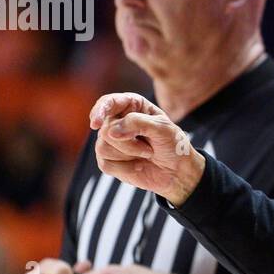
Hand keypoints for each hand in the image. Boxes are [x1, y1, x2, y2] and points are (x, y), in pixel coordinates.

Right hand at [89, 92, 204, 204]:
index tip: (96, 123)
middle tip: (150, 148)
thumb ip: (138, 123)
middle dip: (129, 143)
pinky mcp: (108, 160)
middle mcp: (118, 121)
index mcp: (132, 106)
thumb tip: (110, 131)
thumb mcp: (163, 128)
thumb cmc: (173, 145)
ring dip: (130, 155)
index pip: (109, 102)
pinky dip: (126, 168)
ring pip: (103, 147)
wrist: (178, 172)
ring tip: (147, 154)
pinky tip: (138, 166)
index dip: (100, 110)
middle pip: (106, 129)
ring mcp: (111, 141)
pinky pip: (105, 164)